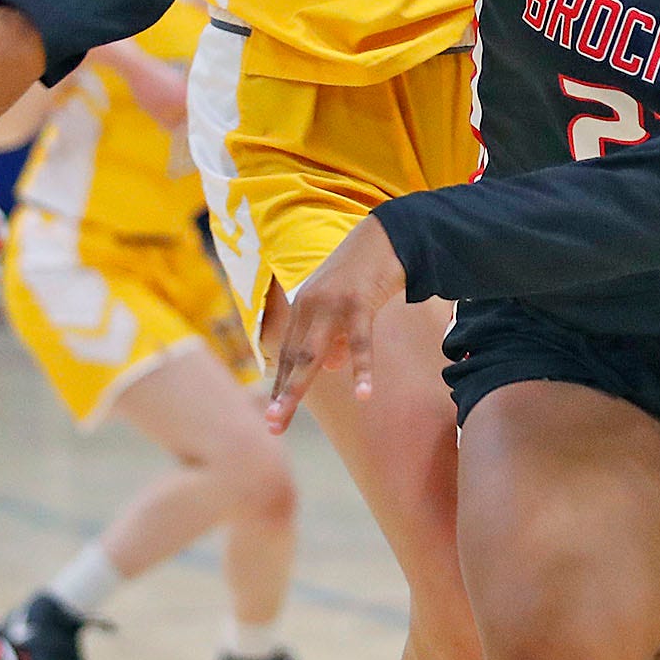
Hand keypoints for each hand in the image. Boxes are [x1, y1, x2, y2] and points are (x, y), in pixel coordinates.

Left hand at [267, 217, 406, 434]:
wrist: (386, 235)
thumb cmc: (366, 272)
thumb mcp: (343, 306)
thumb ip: (334, 336)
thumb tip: (330, 367)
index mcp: (305, 307)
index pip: (288, 352)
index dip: (281, 384)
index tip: (274, 414)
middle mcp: (311, 306)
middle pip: (293, 358)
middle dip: (282, 393)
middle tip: (272, 425)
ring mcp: (333, 304)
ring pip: (312, 353)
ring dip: (297, 386)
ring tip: (286, 413)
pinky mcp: (359, 302)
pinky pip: (361, 342)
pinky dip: (362, 370)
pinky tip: (362, 395)